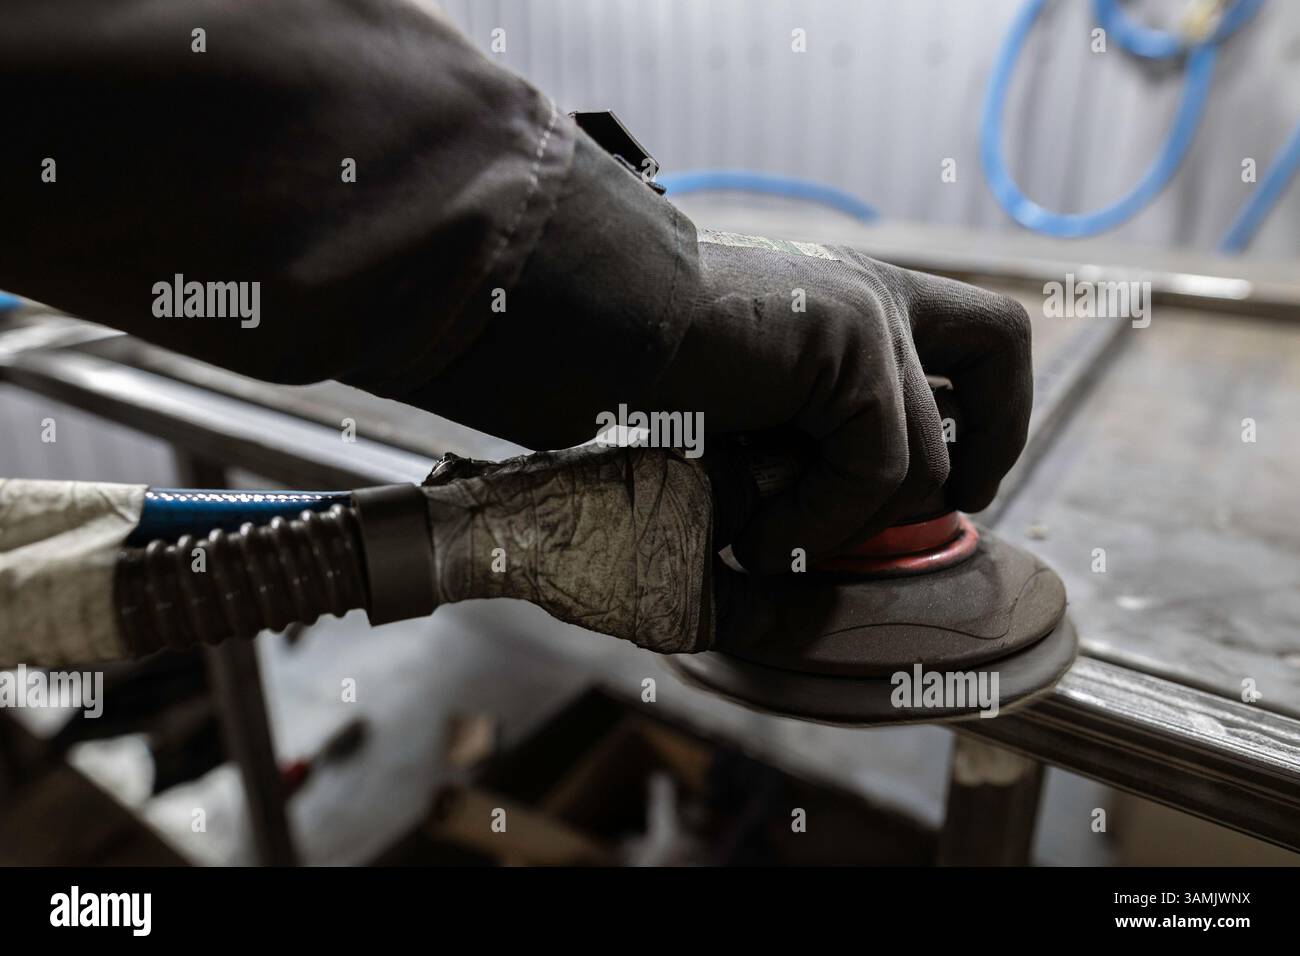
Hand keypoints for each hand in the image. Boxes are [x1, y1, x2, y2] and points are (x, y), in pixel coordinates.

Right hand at [654, 234, 1032, 573]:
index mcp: (855, 297)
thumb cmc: (649, 374)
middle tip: (945, 509)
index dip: (1000, 408)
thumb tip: (869, 506)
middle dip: (993, 445)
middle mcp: (872, 292)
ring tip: (768, 546)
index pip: (979, 331)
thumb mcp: (756, 409)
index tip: (963, 483)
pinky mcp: (848, 346)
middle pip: (1000, 345)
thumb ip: (814, 433)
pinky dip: (819, 524)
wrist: (593, 325)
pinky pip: (876, 470)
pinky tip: (754, 540)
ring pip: (921, 457)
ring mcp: (865, 314)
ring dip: (846, 527)